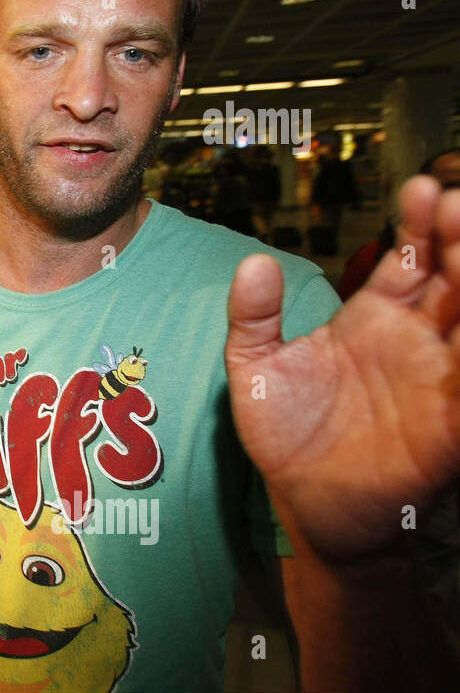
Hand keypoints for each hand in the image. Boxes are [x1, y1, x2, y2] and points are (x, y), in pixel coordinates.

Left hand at [226, 175, 459, 561]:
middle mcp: (419, 340)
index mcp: (378, 317)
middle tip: (455, 203)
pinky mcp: (452, 428)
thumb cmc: (285, 432)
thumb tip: (253, 263)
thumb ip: (253, 317)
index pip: (411, 256)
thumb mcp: (255, 368)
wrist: (302, 503)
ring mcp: (442, 381)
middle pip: (456, 278)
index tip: (419, 189)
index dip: (420, 223)